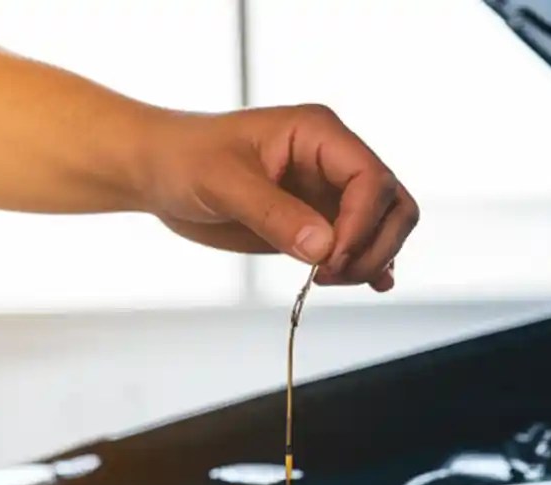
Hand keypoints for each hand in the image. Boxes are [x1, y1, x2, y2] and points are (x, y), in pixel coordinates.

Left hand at [135, 104, 418, 291]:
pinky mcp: (317, 222)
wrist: (159, 172)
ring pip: (383, 226)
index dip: (362, 223)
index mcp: (318, 133)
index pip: (371, 178)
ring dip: (371, 258)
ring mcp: (328, 192)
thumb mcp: (223, 184)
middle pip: (392, 203)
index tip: (332, 259)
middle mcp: (333, 160)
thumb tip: (324, 248)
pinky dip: (369, 264)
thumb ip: (274, 214)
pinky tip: (369, 285)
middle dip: (374, 244)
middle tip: (330, 275)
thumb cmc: (184, 159)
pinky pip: (360, 243)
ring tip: (328, 281)